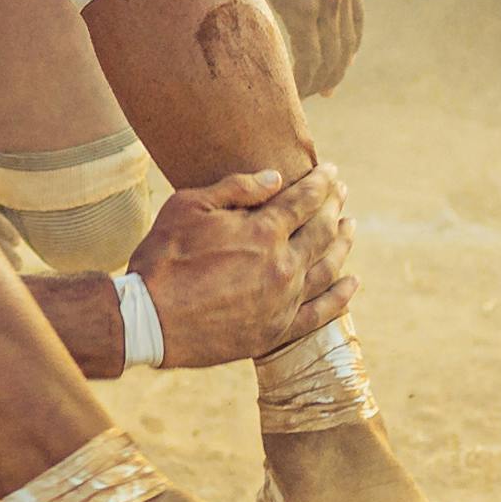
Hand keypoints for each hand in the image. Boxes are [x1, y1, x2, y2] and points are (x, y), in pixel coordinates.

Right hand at [118, 164, 357, 369]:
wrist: (148, 320)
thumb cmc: (163, 257)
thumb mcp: (189, 207)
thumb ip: (237, 189)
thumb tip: (276, 177)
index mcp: (263, 232)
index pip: (305, 200)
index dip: (321, 182)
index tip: (331, 170)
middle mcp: (282, 267)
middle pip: (322, 231)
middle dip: (334, 206)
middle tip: (341, 191)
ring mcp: (282, 301)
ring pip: (328, 268)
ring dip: (343, 244)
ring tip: (350, 227)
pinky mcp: (276, 331)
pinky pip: (320, 313)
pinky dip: (340, 296)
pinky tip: (351, 282)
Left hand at [235, 0, 362, 94]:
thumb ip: (251, 16)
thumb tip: (245, 50)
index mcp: (301, 8)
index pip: (309, 65)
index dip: (300, 87)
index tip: (287, 98)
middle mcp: (329, 3)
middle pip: (331, 60)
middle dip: (317, 84)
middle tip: (302, 100)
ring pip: (348, 44)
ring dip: (337, 69)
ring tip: (326, 88)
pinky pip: (357, 21)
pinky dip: (352, 45)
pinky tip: (344, 59)